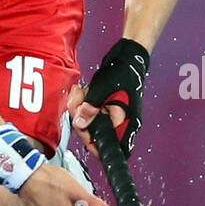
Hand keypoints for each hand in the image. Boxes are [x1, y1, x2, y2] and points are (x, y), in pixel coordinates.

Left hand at [70, 39, 150, 156]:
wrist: (127, 57)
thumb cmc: (123, 70)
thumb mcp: (103, 88)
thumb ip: (91, 107)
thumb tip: (81, 123)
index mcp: (126, 122)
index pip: (112, 148)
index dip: (94, 144)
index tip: (83, 130)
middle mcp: (120, 123)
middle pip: (95, 137)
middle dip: (81, 121)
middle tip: (77, 104)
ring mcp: (112, 117)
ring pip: (89, 125)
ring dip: (79, 110)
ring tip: (79, 93)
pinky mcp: (104, 109)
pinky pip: (89, 114)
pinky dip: (82, 105)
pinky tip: (81, 92)